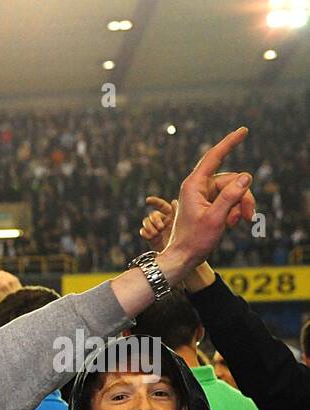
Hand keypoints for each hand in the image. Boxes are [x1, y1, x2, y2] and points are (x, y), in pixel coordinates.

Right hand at [0, 269, 21, 305]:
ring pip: (4, 273)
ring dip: (0, 274)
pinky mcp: (16, 280)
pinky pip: (9, 275)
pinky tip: (3, 278)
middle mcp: (8, 280)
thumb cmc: (7, 304)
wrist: (19, 303)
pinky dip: (5, 275)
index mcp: (2, 285)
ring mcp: (13, 279)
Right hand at [139, 196, 177, 253]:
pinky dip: (146, 233)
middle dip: (155, 219)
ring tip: (156, 233)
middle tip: (161, 227)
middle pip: (153, 214)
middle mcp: (162, 221)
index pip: (161, 205)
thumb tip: (174, 201)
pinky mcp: (150, 238)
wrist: (179, 256)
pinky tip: (151, 237)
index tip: (147, 200)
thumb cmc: (183, 240)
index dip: (154, 201)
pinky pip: (143, 231)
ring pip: (146, 222)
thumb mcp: (181, 224)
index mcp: (170, 215)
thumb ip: (177, 212)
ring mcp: (155, 229)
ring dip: (149, 227)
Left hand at [160, 127, 255, 276]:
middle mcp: (198, 186)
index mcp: (193, 185)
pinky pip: (229, 200)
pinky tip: (232, 224)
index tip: (243, 131)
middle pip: (231, 180)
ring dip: (240, 206)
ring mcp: (203, 195)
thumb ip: (231, 197)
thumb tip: (246, 177)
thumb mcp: (216, 218)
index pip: (213, 157)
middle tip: (248, 217)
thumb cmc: (194, 240)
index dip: (229, 143)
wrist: (183, 257)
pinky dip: (234, 211)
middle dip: (243, 196)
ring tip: (238, 223)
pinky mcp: (209, 203)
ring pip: (233, 191)